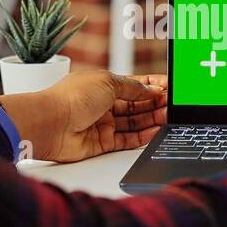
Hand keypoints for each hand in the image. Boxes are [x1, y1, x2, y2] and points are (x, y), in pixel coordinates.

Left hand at [0, 70, 166, 162]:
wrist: (50, 123)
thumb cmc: (72, 97)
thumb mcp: (108, 82)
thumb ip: (132, 88)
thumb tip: (150, 90)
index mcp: (102, 85)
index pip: (134, 85)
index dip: (152, 86)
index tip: (171, 87)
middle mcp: (103, 105)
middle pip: (136, 105)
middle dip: (156, 103)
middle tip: (176, 104)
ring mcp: (102, 124)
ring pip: (134, 123)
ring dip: (153, 119)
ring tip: (172, 117)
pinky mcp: (101, 144)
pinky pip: (127, 140)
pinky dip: (143, 136)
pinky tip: (157, 131)